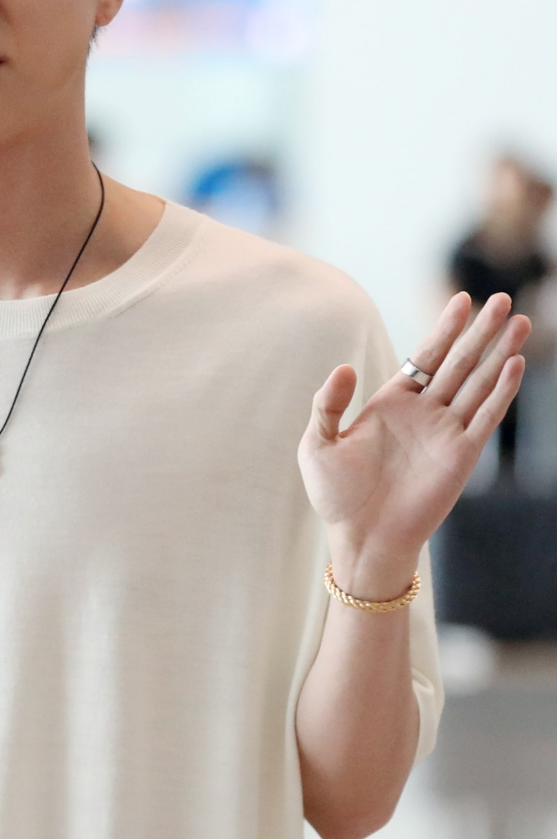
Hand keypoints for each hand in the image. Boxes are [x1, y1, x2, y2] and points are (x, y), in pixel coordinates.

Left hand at [298, 292, 530, 596]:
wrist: (361, 539)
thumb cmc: (336, 496)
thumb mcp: (318, 444)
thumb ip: (328, 404)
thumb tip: (345, 368)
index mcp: (393, 404)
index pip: (425, 357)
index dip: (445, 328)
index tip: (462, 299)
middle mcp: (425, 413)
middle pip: (459, 362)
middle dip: (480, 331)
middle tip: (502, 299)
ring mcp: (446, 433)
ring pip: (479, 383)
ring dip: (499, 353)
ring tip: (519, 321)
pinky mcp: (461, 456)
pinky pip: (486, 417)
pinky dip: (501, 391)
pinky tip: (514, 364)